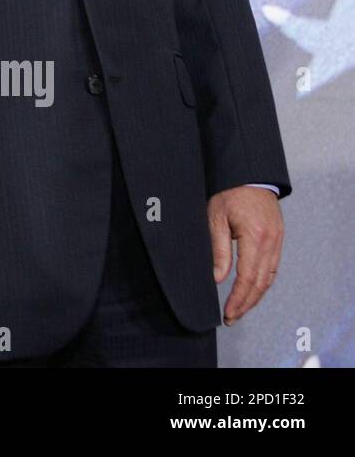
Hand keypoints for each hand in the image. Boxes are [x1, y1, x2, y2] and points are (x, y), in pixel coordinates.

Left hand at [208, 185, 283, 324]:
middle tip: (231, 317)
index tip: (228, 312)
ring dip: (255, 296)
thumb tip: (218, 278)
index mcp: (255, 237)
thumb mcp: (215, 218)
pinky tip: (252, 291)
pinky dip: (263, 282)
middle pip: (261, 283)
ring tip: (240, 309)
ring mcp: (277, 241)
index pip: (248, 277)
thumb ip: (219, 250)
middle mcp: (270, 243)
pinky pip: (273, 268)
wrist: (249, 175)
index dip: (238, 298)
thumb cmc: (228, 192)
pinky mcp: (278, 239)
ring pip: (269, 278)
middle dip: (246, 303)